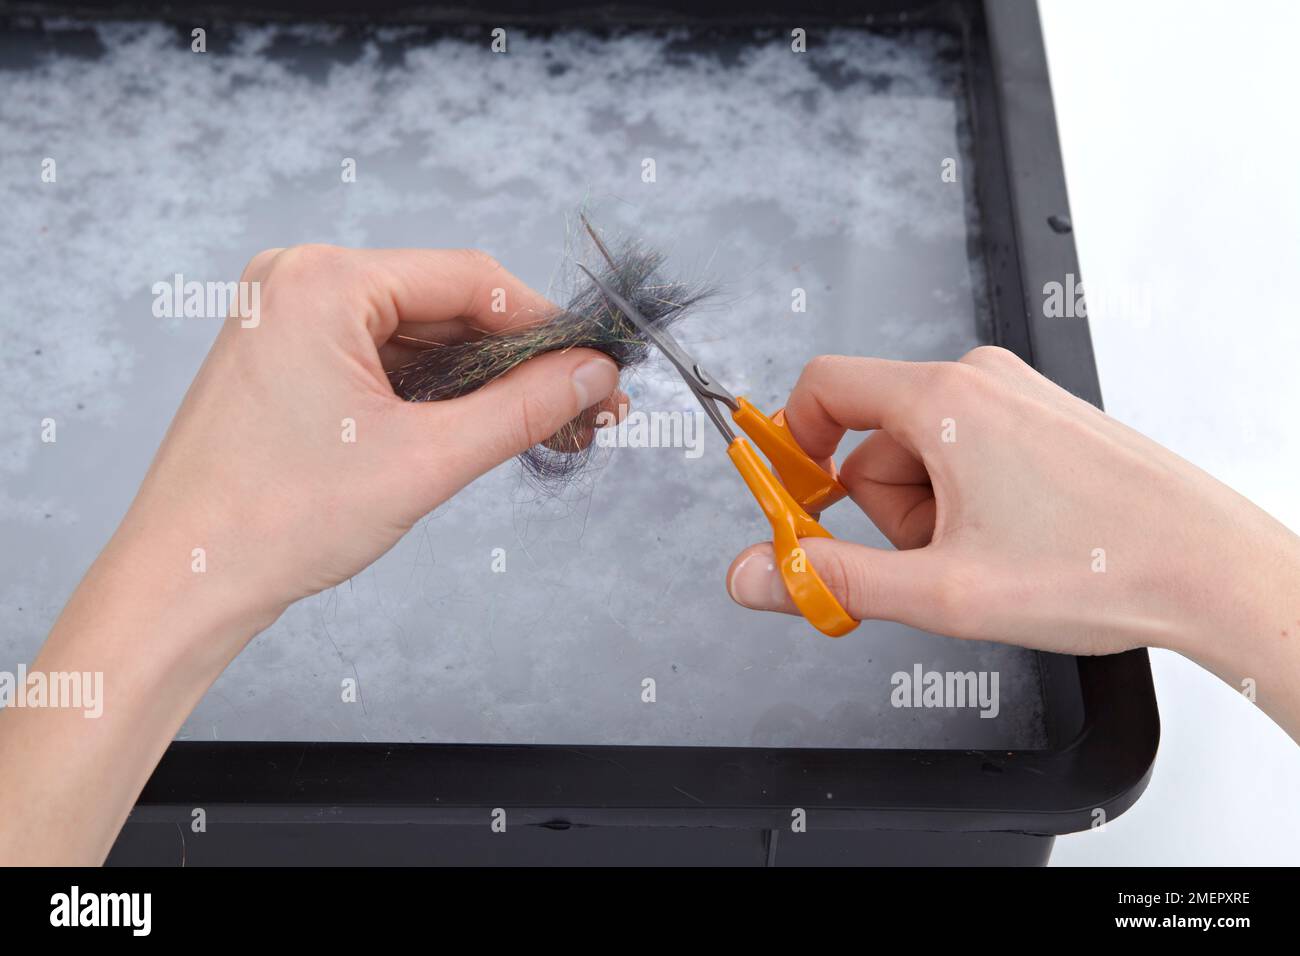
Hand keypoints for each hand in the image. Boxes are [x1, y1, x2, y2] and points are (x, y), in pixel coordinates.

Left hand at [133, 245, 621, 625]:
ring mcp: (287, 318)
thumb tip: (594, 375)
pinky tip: (476, 428)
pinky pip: (382, 359)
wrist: (183, 585)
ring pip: (418, 335)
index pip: (471, 280)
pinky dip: (433, 393)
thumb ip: (523, 408)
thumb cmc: (280, 521)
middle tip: (581, 410)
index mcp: (323, 280)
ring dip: (479, 381)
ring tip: (540, 428)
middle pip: (446, 305)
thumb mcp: (426, 459)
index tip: (599, 370)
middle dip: (517, 362)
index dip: (547, 326)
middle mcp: (300, 281)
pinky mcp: (286, 358)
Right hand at [726, 349, 1299, 737]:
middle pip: (874, 439)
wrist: (1212, 570)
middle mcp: (980, 381)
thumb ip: (833, 579)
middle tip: (937, 562)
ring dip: (932, 515)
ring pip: (925, 455)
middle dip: (887, 511)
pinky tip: (1013, 543)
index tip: (797, 501)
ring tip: (987, 558)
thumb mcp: (942, 590)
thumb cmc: (1101, 566)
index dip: (792, 444)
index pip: (824, 387)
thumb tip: (757, 575)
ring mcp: (1017, 399)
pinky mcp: (1042, 422)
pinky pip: (969, 455)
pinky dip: (969, 503)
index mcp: (946, 399)